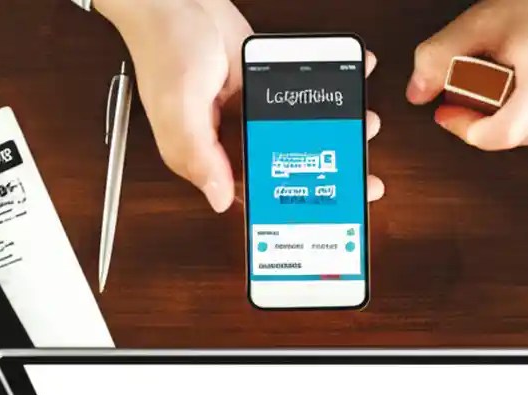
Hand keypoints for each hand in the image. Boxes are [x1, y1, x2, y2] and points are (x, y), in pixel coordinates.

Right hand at [100, 0, 383, 210]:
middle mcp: (233, 137)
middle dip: (326, 171)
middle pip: (287, 166)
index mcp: (208, 155)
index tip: (327, 214)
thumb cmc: (164, 47)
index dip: (291, 207)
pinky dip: (330, 84)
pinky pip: (303, 93)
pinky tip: (355, 77)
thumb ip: (199, 156)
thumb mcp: (179, 110)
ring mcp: (253, 109)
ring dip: (336, 128)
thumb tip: (219, 199)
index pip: (255, 192)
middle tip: (361, 173)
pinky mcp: (267, 81)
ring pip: (301, 131)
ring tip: (363, 122)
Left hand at [407, 0, 527, 150]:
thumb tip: (415, 93)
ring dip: (490, 103)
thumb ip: (440, 57)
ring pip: (510, 127)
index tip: (440, 107)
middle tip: (467, 72)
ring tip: (492, 66)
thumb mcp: (485, 24)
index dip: (459, 124)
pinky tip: (509, 71)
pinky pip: (526, 118)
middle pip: (497, 133)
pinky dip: (508, 100)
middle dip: (473, 108)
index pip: (489, 137)